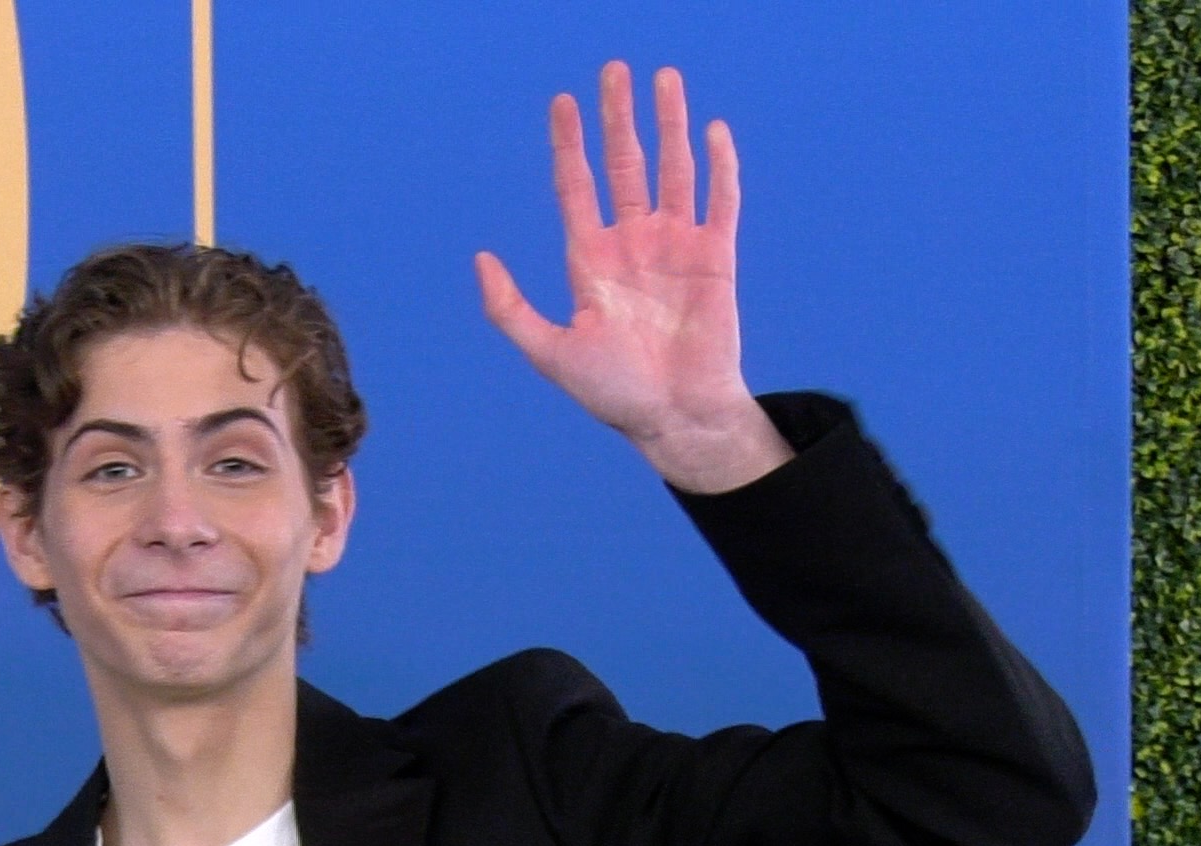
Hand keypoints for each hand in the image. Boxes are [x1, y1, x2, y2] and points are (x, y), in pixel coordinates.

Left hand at [475, 62, 791, 494]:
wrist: (675, 419)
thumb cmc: (614, 393)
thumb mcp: (550, 352)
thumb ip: (510, 308)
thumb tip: (481, 257)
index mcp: (592, 261)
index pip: (576, 187)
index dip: (569, 144)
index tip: (563, 102)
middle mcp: (633, 244)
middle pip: (623, 165)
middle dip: (618, 118)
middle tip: (614, 71)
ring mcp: (676, 247)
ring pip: (671, 170)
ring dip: (668, 125)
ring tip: (664, 79)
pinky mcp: (716, 258)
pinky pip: (719, 201)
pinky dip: (718, 166)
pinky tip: (712, 129)